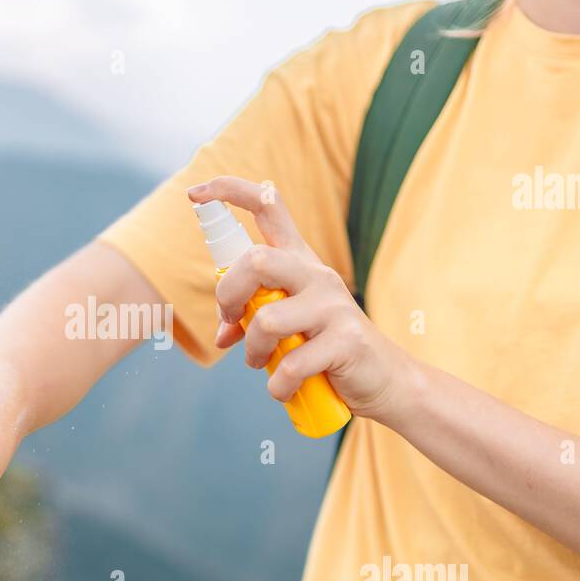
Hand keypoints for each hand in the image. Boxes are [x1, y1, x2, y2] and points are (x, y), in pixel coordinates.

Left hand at [186, 176, 421, 425]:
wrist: (384, 380)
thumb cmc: (327, 349)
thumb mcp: (288, 326)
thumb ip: (252, 319)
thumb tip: (221, 335)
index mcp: (299, 262)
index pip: (268, 207)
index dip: (229, 192)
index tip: (195, 195)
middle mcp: (316, 274)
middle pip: (258, 260)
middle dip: (228, 294)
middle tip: (230, 322)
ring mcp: (334, 306)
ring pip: (268, 319)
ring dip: (253, 351)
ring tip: (261, 364)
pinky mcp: (347, 340)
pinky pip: (292, 364)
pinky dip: (278, 385)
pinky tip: (285, 388)